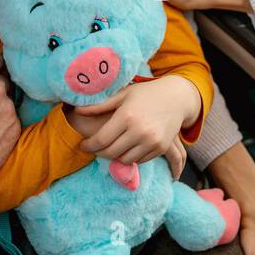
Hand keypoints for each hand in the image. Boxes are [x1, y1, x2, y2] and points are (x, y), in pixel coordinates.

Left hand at [65, 107, 187, 178]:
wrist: (176, 98)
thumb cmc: (146, 93)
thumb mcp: (123, 95)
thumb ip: (99, 105)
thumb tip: (77, 110)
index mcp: (126, 116)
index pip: (101, 140)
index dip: (89, 146)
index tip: (83, 145)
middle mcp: (139, 130)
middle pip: (111, 153)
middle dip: (99, 153)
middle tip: (94, 149)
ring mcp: (152, 141)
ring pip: (125, 159)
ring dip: (115, 156)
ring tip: (110, 148)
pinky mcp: (161, 147)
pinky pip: (139, 160)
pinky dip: (131, 156)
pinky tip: (126, 148)